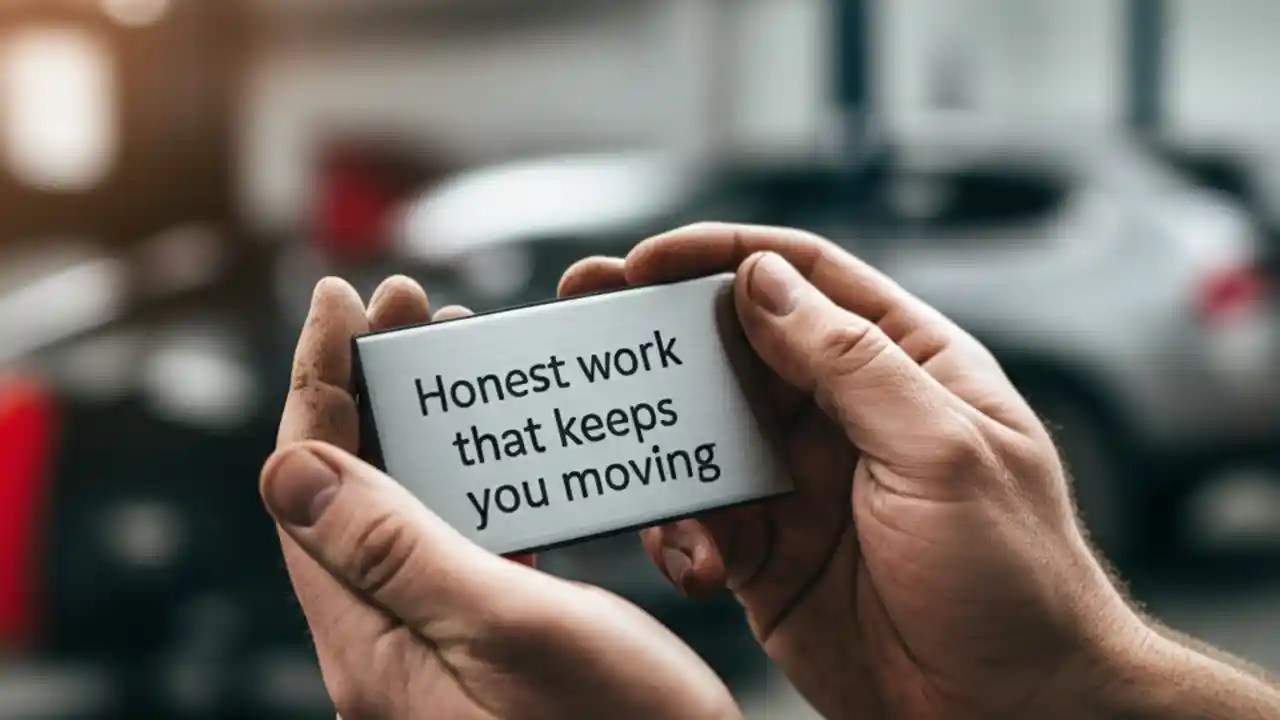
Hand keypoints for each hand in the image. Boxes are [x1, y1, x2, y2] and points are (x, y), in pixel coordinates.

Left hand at [264, 276, 737, 719]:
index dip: (319, 382)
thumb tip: (288, 467)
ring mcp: (438, 652)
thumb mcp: (508, 631)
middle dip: (371, 386)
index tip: (342, 297)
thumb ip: (395, 551)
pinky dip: (475, 484)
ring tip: (458, 356)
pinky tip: (513, 457)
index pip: (311, 487)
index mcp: (374, 642)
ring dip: (425, 428)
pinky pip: (459, 548)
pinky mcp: (488, 655)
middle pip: (352, 489)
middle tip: (412, 307)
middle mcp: (391, 645)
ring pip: (407, 513)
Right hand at [559, 224, 1147, 717]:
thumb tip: (761, 280)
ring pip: (703, 434)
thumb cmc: (1013, 579)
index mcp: (904, 365)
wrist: (1011, 713)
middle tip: (586, 320)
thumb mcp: (943, 452)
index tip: (644, 261)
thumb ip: (851, 362)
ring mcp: (801, 484)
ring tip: (624, 457)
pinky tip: (693, 561)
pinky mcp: (769, 554)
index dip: (721, 255)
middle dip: (660, 334)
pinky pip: (699, 521)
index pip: (803, 279)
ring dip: (659, 443)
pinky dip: (679, 534)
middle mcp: (845, 414)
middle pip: (734, 347)